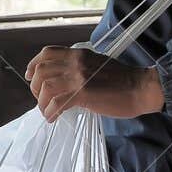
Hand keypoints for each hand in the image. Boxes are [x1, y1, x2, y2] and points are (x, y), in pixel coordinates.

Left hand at [25, 47, 164, 122]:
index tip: (30, 76)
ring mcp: (79, 77)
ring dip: (42, 103)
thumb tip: (67, 82)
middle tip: (40, 99)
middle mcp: (75, 62)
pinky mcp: (83, 94)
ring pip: (46, 88)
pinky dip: (50, 112)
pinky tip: (53, 118)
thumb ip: (81, 69)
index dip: (33, 65)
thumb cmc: (124, 80)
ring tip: (47, 112)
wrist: (141, 87)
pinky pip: (57, 103)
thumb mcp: (98, 65)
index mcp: (79, 54)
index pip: (47, 53)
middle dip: (36, 87)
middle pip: (42, 71)